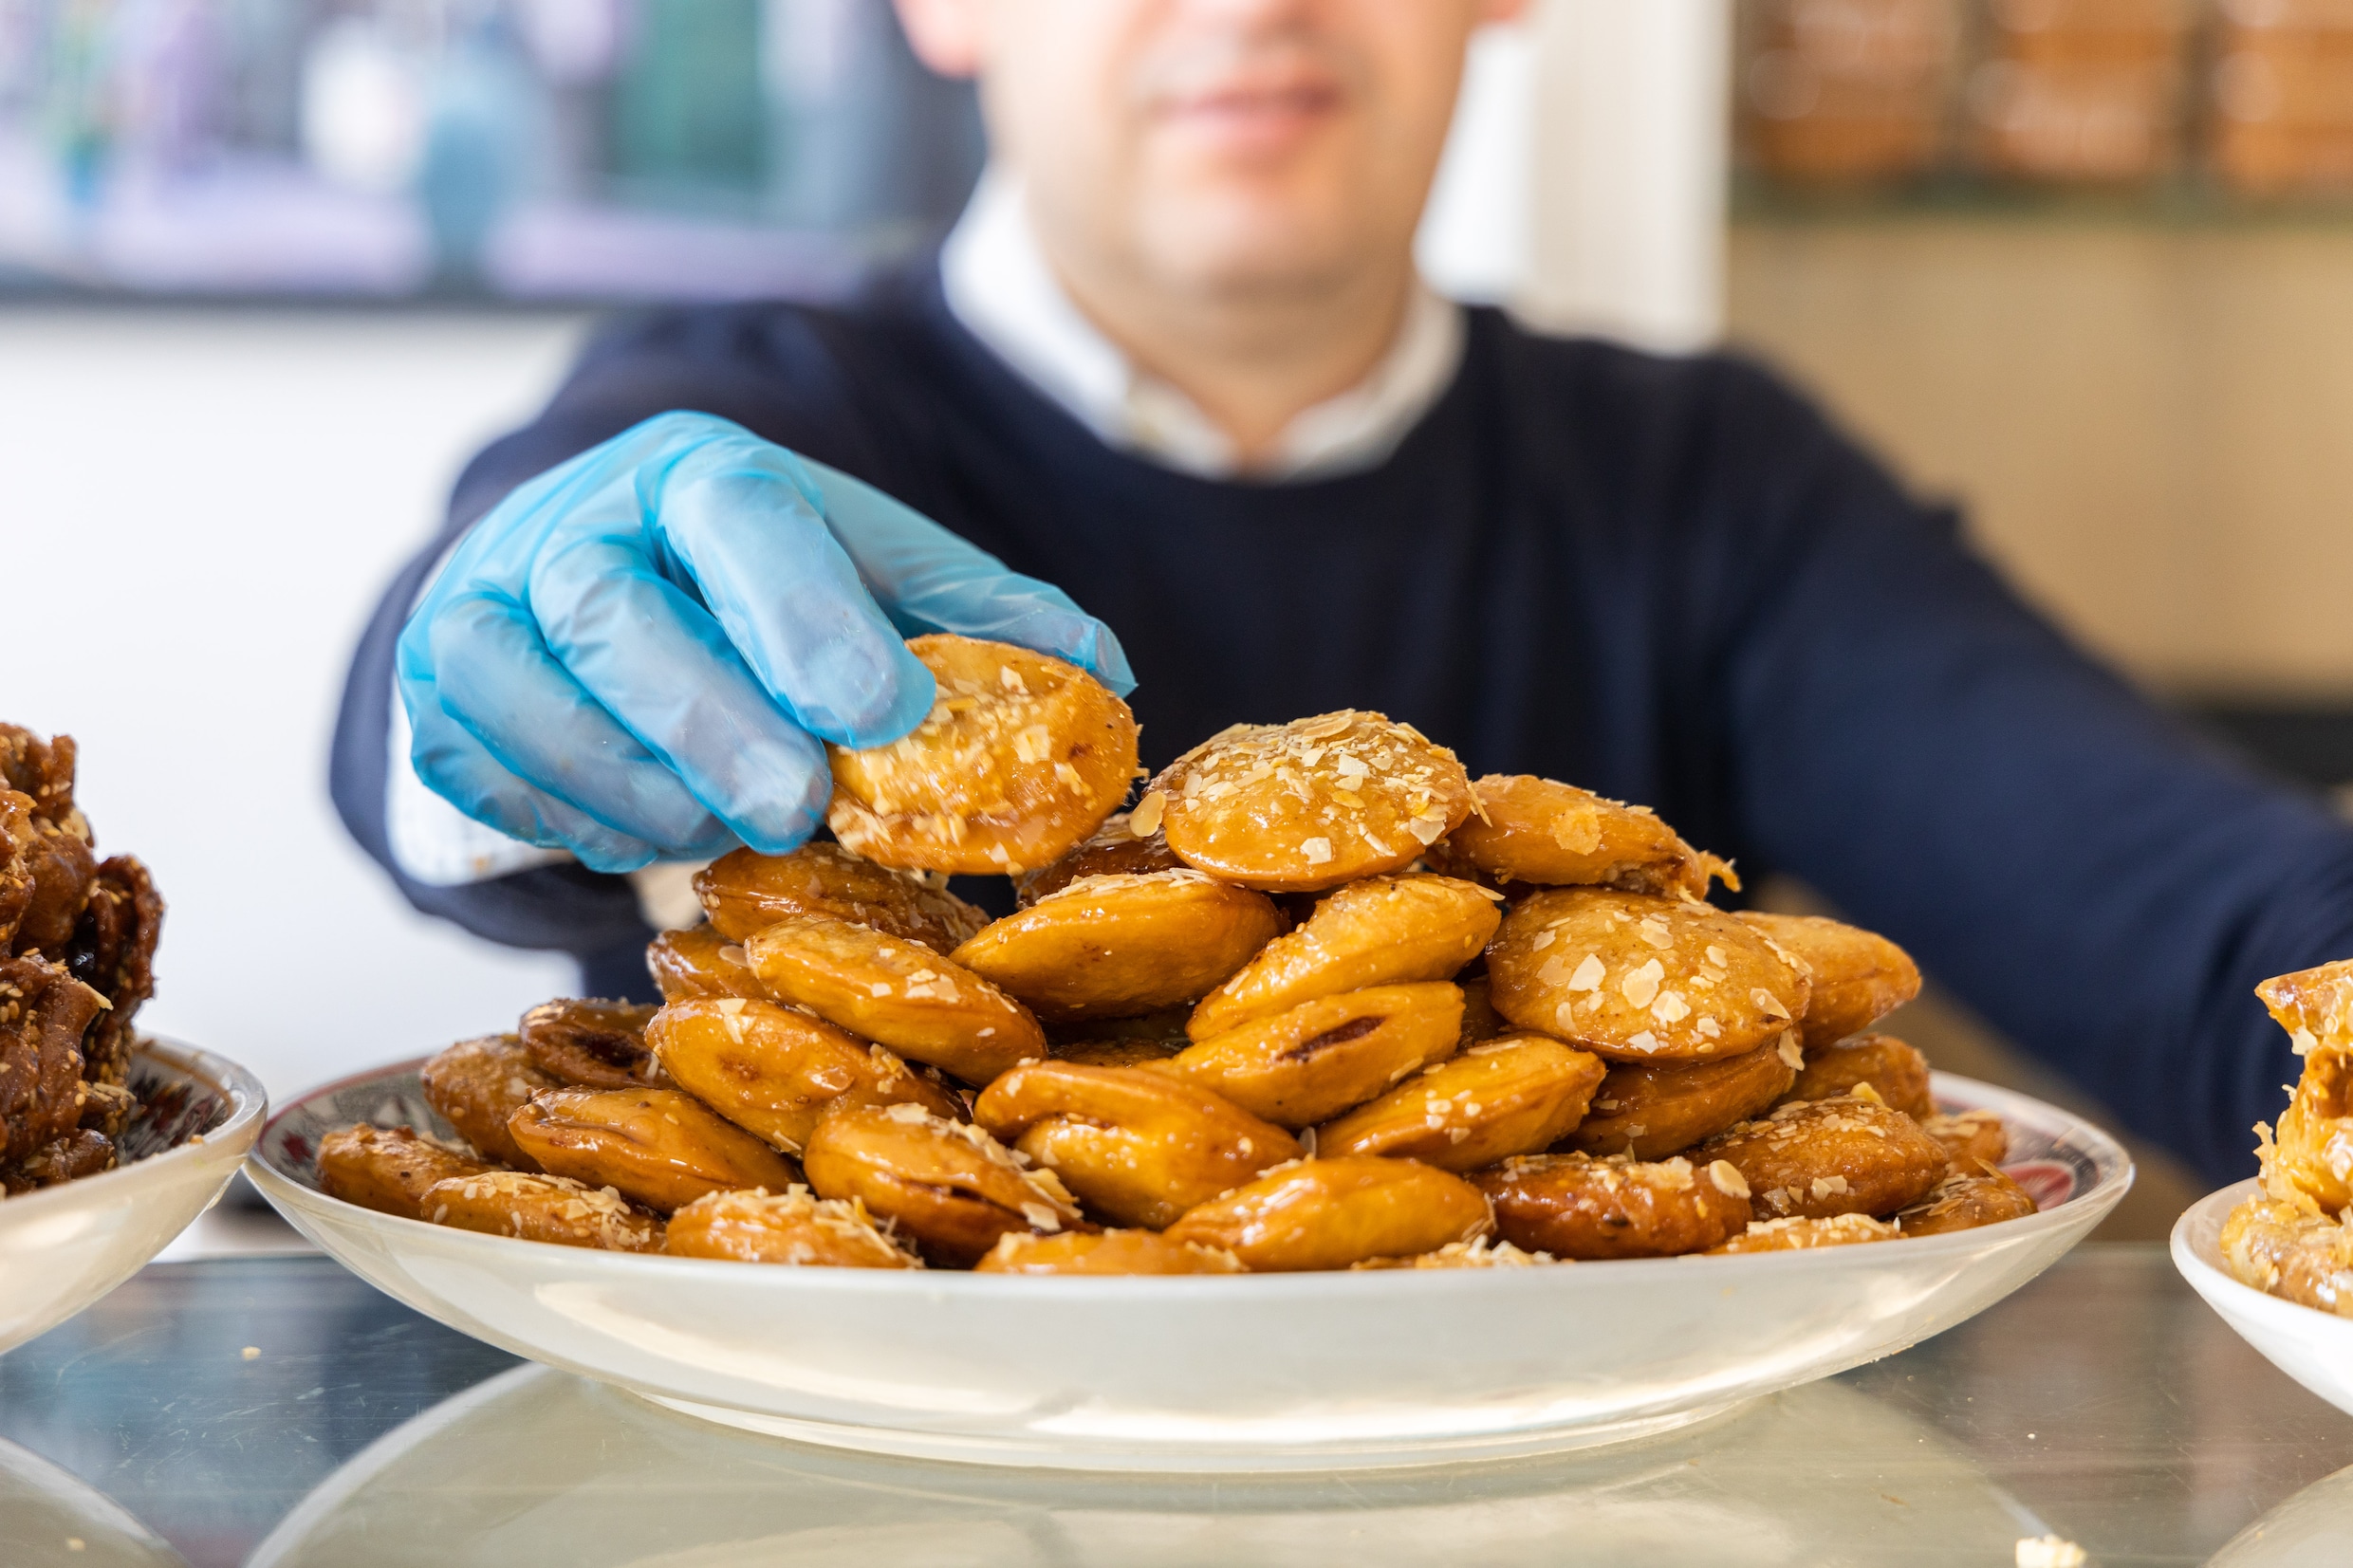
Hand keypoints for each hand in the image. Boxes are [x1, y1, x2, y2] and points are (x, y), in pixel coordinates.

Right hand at [397, 411, 1132, 872]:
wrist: (575, 589)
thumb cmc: (750, 589)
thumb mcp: (865, 571)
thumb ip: (975, 615)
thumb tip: (1101, 677)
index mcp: (696, 470)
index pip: (743, 518)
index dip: (809, 618)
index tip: (885, 712)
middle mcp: (569, 522)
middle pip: (615, 617)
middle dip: (717, 724)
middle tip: (800, 805)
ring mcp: (479, 612)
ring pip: (544, 713)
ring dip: (655, 794)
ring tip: (735, 819)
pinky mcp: (437, 708)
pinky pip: (505, 792)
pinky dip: (593, 829)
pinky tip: (658, 826)